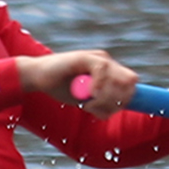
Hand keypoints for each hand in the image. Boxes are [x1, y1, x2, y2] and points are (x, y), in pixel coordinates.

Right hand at [17, 50, 138, 118]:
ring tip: (87, 105)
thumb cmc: (61, 87)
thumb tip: (115, 109)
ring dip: (105, 99)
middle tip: (95, 110)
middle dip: (116, 102)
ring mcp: (98, 58)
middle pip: (130, 84)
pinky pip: (103, 70)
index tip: (106, 112)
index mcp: (109, 72)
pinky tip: (86, 97)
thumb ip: (101, 102)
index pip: (131, 86)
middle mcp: (107, 63)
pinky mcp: (86, 57)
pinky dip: (97, 89)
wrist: (38, 76)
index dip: (125, 101)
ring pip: (119, 80)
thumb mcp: (85, 98)